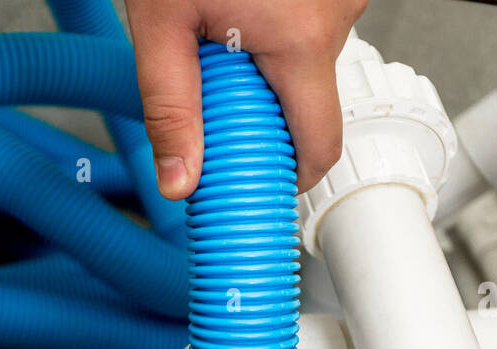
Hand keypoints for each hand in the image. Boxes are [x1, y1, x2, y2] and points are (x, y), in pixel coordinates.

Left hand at [124, 0, 366, 197]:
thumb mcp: (161, 24)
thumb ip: (170, 108)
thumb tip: (179, 182)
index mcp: (300, 40)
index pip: (320, 145)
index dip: (292, 175)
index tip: (262, 182)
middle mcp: (335, 15)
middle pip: (306, 99)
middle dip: (259, 105)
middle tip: (212, 80)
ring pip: (304, 58)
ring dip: (262, 59)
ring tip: (218, 23)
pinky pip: (308, 21)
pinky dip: (273, 25)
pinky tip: (239, 3)